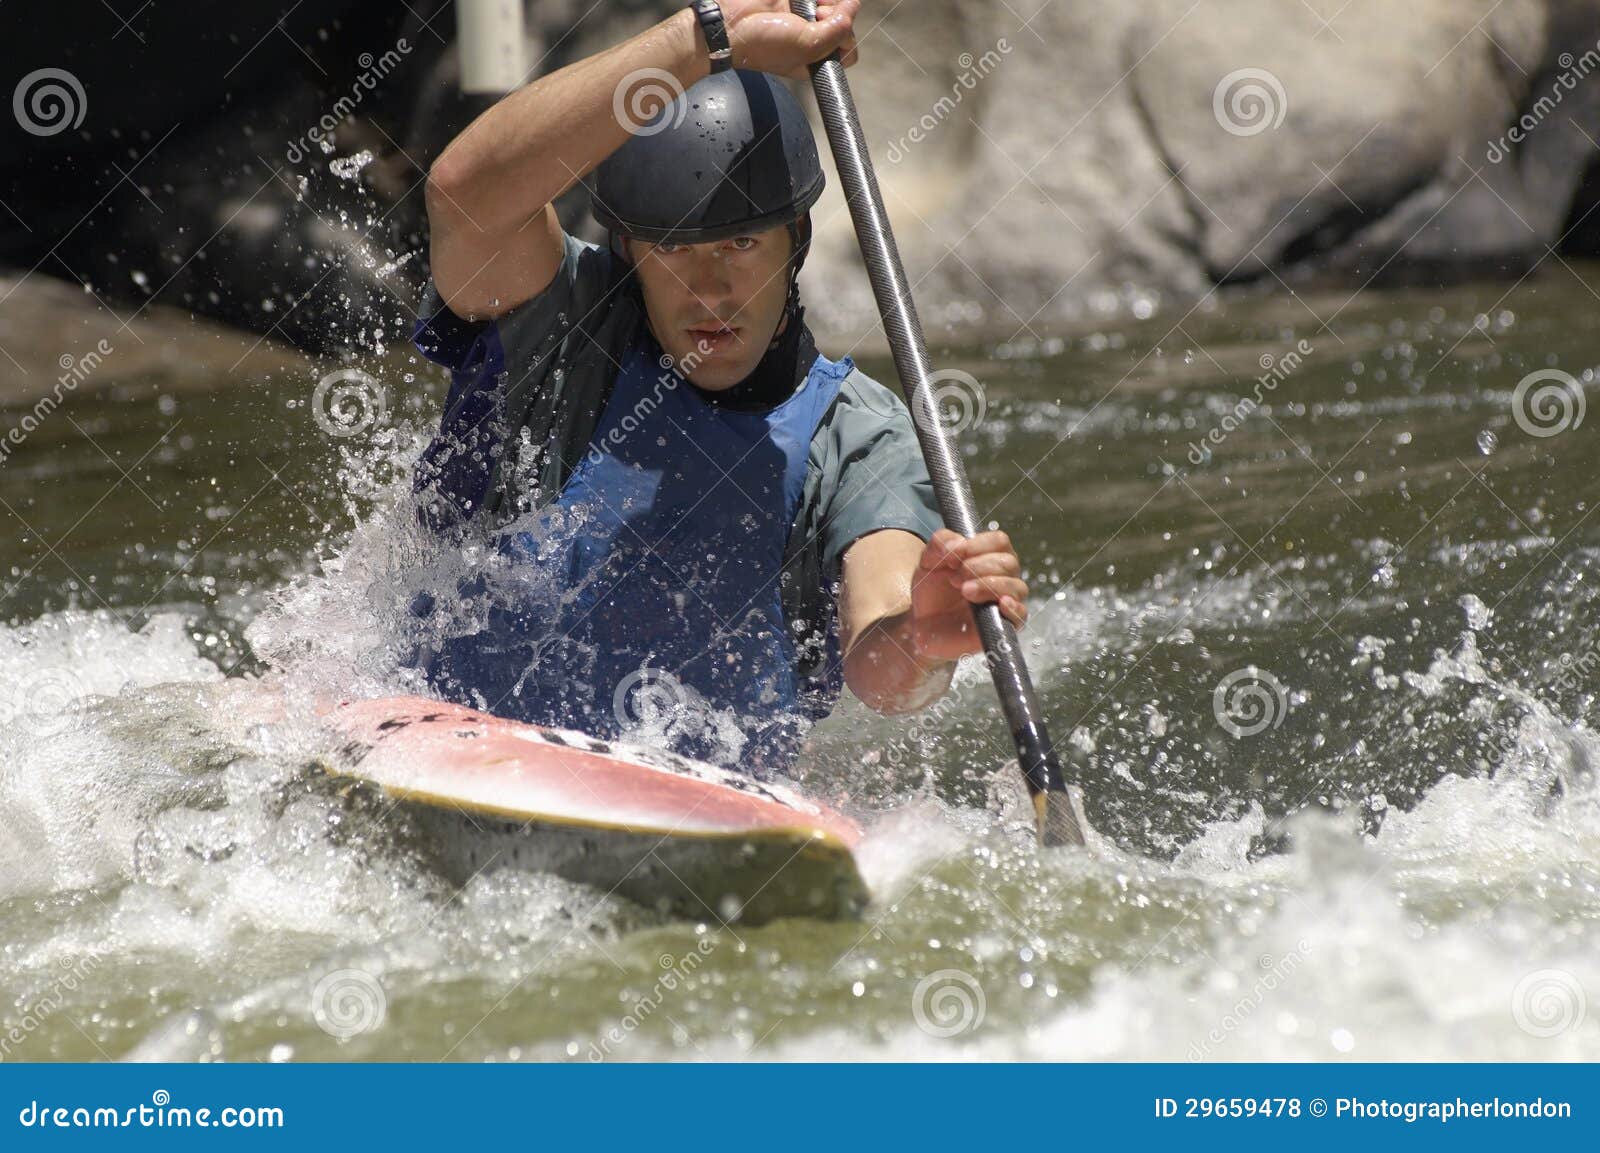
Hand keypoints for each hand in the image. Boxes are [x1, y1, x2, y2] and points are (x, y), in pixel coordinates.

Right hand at [719, 0, 860, 77]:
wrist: (732, 23)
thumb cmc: (765, 45)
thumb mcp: (809, 47)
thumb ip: (838, 29)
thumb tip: (854, 6)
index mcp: (816, 61)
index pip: (848, 49)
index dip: (847, 38)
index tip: (831, 33)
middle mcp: (812, 39)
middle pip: (845, 23)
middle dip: (838, 16)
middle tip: (817, 17)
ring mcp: (804, 17)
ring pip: (834, 3)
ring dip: (829, 1)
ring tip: (811, 6)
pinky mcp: (795, 0)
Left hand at [909, 528, 1028, 661]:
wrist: (922, 622)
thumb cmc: (932, 589)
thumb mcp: (929, 560)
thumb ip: (940, 542)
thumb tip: (959, 543)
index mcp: (990, 555)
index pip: (999, 541)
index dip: (977, 545)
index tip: (953, 556)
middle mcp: (1004, 576)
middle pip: (1008, 563)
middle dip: (978, 567)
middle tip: (954, 579)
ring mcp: (1006, 600)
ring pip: (1016, 586)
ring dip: (989, 585)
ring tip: (965, 591)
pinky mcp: (1004, 625)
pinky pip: (1021, 615)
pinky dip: (1013, 608)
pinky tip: (1000, 604)